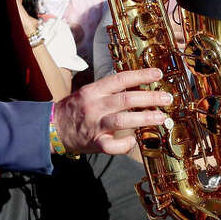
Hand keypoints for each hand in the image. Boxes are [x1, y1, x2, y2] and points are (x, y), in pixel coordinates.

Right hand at [50, 67, 172, 155]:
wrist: (53, 128)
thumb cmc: (75, 109)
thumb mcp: (89, 93)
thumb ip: (109, 91)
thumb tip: (137, 87)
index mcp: (93, 91)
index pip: (120, 79)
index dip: (141, 75)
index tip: (158, 73)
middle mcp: (95, 106)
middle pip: (126, 99)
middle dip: (150, 97)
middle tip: (167, 98)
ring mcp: (95, 125)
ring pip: (123, 120)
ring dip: (145, 118)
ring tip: (161, 117)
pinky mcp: (94, 142)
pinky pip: (114, 146)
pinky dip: (126, 144)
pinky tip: (134, 141)